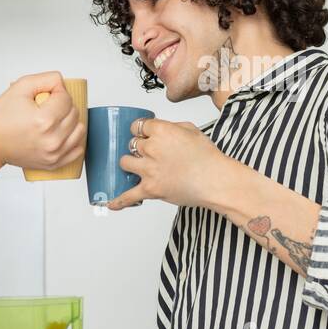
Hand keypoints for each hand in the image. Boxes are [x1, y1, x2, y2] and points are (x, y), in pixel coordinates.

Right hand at [0, 71, 84, 170]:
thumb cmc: (0, 118)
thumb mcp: (20, 87)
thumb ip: (47, 79)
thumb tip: (63, 83)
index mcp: (44, 120)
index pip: (67, 98)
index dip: (57, 92)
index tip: (45, 96)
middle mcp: (52, 139)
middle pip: (74, 113)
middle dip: (63, 106)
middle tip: (45, 107)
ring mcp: (54, 153)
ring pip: (80, 130)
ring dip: (70, 121)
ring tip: (53, 119)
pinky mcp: (54, 163)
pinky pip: (78, 149)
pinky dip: (72, 139)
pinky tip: (60, 133)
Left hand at [106, 118, 235, 209]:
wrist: (216, 180)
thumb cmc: (208, 157)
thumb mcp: (192, 130)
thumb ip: (172, 127)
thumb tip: (161, 130)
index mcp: (161, 130)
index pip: (139, 126)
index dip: (142, 131)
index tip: (145, 135)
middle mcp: (151, 148)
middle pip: (132, 144)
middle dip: (139, 148)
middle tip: (151, 154)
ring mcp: (148, 170)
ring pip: (124, 162)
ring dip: (130, 164)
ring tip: (138, 167)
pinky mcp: (150, 189)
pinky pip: (128, 196)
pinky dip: (119, 200)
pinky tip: (111, 202)